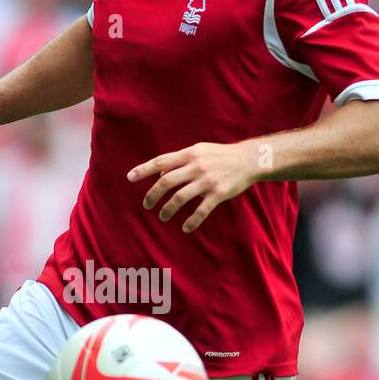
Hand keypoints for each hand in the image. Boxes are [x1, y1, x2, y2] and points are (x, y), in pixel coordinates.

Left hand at [127, 139, 262, 232]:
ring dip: (168, 209)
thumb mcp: (199, 151)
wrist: (249, 159)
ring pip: (180, 197)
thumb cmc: (220, 155)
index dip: (143, 169)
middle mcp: (196, 166)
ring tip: (162, 216)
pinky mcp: (219, 193)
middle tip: (147, 205)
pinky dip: (192, 221)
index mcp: (189, 154)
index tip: (129, 177)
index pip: (161, 161)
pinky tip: (185, 228)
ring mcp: (207, 180)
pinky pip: (201, 210)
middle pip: (166, 181)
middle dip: (152, 195)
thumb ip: (180, 161)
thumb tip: (159, 174)